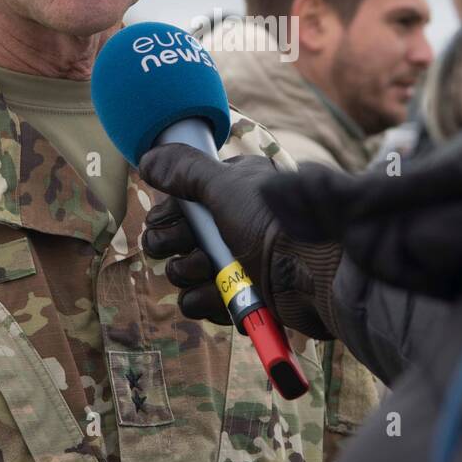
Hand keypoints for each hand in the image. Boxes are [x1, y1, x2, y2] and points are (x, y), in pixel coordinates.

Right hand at [138, 144, 342, 336]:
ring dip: (188, 272)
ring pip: (188, 272)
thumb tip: (148, 158)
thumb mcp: (225, 185)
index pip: (184, 202)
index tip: (163, 219)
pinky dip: (203, 300)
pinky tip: (210, 294)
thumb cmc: (272, 220)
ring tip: (206, 268)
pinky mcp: (243, 296)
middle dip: (172, 243)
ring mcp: (239, 262)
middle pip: (180, 238)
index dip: (168, 213)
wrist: (312, 270)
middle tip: (177, 244)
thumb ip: (184, 171)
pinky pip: (204, 302)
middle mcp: (234, 225)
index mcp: (232, 192)